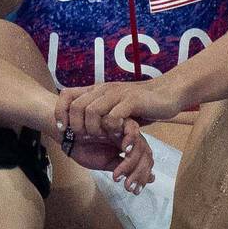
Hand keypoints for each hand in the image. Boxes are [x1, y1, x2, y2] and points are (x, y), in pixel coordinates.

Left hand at [56, 76, 184, 138]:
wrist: (167, 93)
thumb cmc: (142, 103)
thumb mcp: (116, 105)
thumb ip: (101, 110)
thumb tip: (81, 122)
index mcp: (98, 89)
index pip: (67, 94)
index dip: (60, 111)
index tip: (62, 128)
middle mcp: (104, 89)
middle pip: (77, 106)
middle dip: (76, 126)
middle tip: (85, 138)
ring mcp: (118, 94)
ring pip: (92, 111)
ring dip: (92, 128)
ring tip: (99, 138)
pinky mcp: (132, 101)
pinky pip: (113, 116)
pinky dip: (111, 128)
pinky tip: (116, 135)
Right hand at [64, 118, 155, 193]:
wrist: (67, 136)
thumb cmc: (86, 148)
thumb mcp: (107, 162)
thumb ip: (125, 169)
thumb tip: (150, 179)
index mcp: (130, 147)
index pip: (145, 160)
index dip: (142, 175)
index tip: (134, 190)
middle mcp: (131, 137)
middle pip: (145, 152)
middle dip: (139, 172)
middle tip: (128, 187)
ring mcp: (126, 127)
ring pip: (140, 143)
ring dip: (132, 162)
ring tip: (119, 176)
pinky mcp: (119, 118)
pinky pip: (131, 128)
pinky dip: (130, 140)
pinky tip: (123, 151)